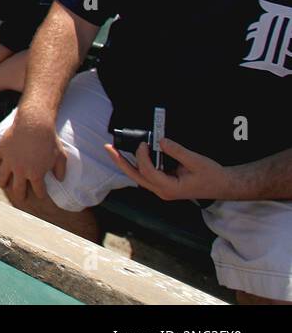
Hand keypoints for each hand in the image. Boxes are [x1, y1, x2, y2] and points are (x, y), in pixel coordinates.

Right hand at [0, 110, 65, 203]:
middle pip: (18, 189)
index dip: (41, 194)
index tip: (41, 194)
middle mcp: (20, 171)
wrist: (35, 123)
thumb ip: (61, 170)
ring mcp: (9, 161)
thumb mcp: (61, 156)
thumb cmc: (49, 140)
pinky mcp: (1, 150)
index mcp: (36, 174)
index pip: (38, 191)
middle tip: (22, 197)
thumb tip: (60, 179)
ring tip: (4, 183)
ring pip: (1, 178)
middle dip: (21, 196)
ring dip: (2, 183)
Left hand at [104, 138, 234, 201]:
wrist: (224, 185)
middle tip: (108, 148)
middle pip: (136, 176)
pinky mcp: (165, 184)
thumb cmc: (212, 176)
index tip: (144, 143)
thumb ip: (177, 151)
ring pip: (139, 176)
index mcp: (170, 188)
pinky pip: (147, 175)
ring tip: (114, 151)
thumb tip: (160, 141)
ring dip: (127, 163)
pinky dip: (139, 164)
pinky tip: (133, 154)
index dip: (142, 156)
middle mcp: (163, 191)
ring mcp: (163, 189)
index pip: (148, 172)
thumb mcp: (196, 161)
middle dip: (120, 162)